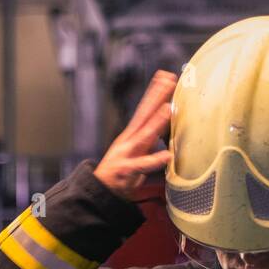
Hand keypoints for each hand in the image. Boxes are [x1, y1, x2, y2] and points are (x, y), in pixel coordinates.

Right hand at [93, 68, 176, 199]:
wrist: (99, 192)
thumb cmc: (120, 173)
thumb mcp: (136, 152)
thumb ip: (149, 139)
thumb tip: (164, 127)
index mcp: (131, 136)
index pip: (144, 110)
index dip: (154, 93)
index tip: (165, 76)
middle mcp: (128, 141)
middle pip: (144, 115)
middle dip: (156, 97)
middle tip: (168, 81)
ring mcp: (126, 155)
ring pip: (143, 136)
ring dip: (156, 122)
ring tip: (168, 108)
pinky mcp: (126, 171)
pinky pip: (142, 165)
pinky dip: (154, 160)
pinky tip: (167, 156)